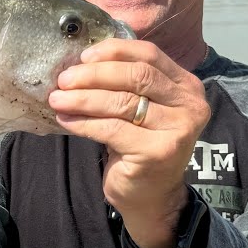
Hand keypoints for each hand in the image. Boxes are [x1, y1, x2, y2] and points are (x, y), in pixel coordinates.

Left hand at [49, 39, 209, 247]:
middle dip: (95, 75)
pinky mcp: (157, 152)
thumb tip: (80, 62)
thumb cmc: (140, 145)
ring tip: (57, 99)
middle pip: (137, 76)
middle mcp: (189, 105)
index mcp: (186, 86)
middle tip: (64, 79)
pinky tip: (66, 120)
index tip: (84, 56)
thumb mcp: (142, 107)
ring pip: (122, 103)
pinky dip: (84, 123)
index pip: (150, 55)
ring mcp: (177, 130)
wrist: (152, 196)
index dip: (115, 51)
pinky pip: (112, 129)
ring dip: (83, 99)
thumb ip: (125, 83)